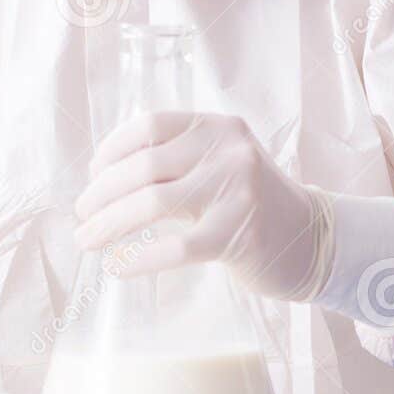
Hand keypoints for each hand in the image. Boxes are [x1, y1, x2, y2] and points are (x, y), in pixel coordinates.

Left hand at [73, 111, 331, 299]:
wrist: (312, 238)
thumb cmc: (249, 202)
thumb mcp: (218, 163)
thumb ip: (174, 159)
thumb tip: (102, 175)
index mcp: (216, 127)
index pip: (148, 126)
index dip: (111, 150)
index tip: (92, 174)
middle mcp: (228, 151)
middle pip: (143, 167)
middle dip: (101, 194)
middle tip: (81, 216)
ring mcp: (237, 191)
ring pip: (152, 204)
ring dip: (108, 223)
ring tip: (87, 240)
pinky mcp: (239, 235)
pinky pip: (175, 247)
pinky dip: (138, 258)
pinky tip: (117, 267)